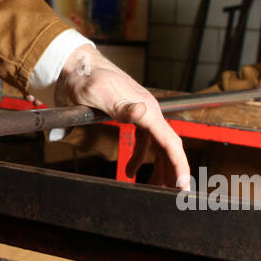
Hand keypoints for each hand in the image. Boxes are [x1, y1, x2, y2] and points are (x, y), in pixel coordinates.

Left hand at [54, 46, 190, 187]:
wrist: (77, 66)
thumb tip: (142, 112)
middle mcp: (148, 111)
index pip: (170, 141)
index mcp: (146, 109)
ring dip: (157, 167)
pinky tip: (131, 171)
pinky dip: (140, 157)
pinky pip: (143, 140)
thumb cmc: (88, 79)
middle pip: (168, 146)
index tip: (183, 186)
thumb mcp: (101, 94)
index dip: (179, 165)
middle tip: (174, 195)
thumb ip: (123, 107)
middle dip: (172, 170)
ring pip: (157, 145)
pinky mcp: (130, 115)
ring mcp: (140, 113)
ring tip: (154, 187)